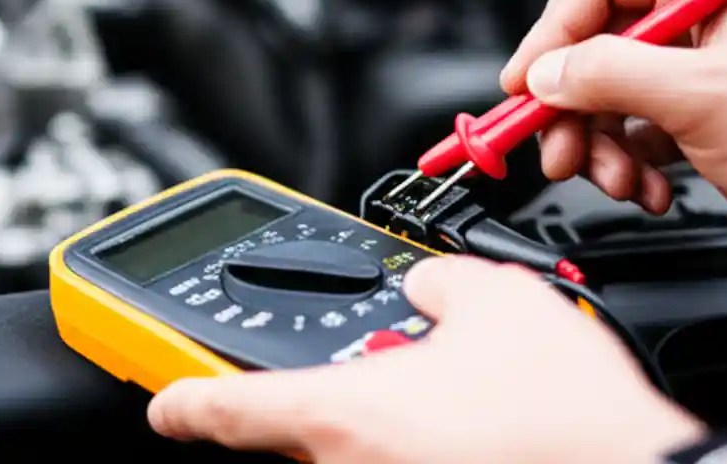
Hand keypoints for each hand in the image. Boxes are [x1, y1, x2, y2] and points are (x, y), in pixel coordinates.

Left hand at [148, 256, 702, 463]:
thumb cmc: (565, 415)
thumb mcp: (493, 298)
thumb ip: (433, 279)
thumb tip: (426, 286)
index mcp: (341, 411)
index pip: (221, 409)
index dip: (180, 396)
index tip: (162, 399)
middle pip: (294, 428)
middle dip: (316, 390)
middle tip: (359, 359)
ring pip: (352, 451)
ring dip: (377, 417)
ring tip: (444, 385)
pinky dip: (412, 441)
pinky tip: (467, 421)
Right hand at [499, 0, 726, 275]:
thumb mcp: (702, 97)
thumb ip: (609, 74)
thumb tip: (544, 74)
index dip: (552, 29)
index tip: (526, 83)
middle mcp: (698, 15)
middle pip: (591, 42)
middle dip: (570, 105)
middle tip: (557, 149)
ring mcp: (696, 66)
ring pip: (604, 93)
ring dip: (597, 145)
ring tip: (613, 180)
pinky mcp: (696, 113)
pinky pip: (630, 130)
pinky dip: (625, 165)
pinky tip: (647, 189)